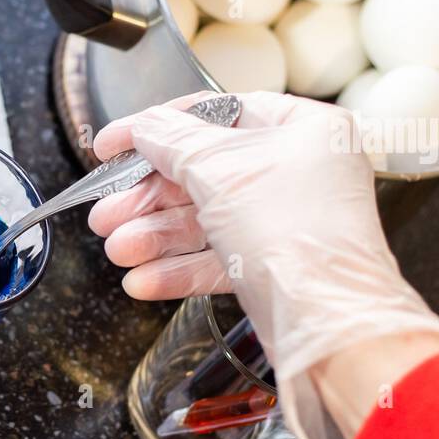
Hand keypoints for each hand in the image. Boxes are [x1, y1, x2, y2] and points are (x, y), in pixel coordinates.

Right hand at [90, 91, 438, 438]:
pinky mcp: (275, 269)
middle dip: (148, 198)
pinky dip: (177, 270)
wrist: (331, 325)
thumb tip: (147, 127)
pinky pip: (217, 260)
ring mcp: (286, 223)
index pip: (216, 114)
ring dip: (155, 236)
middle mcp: (297, 173)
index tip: (114, 144)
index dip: (156, 127)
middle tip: (107, 211)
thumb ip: (173, 143)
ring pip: (205, 222)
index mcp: (301, 130)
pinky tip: (143, 279)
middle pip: (202, 173)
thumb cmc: (298, 235)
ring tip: (118, 250)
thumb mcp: (220, 171)